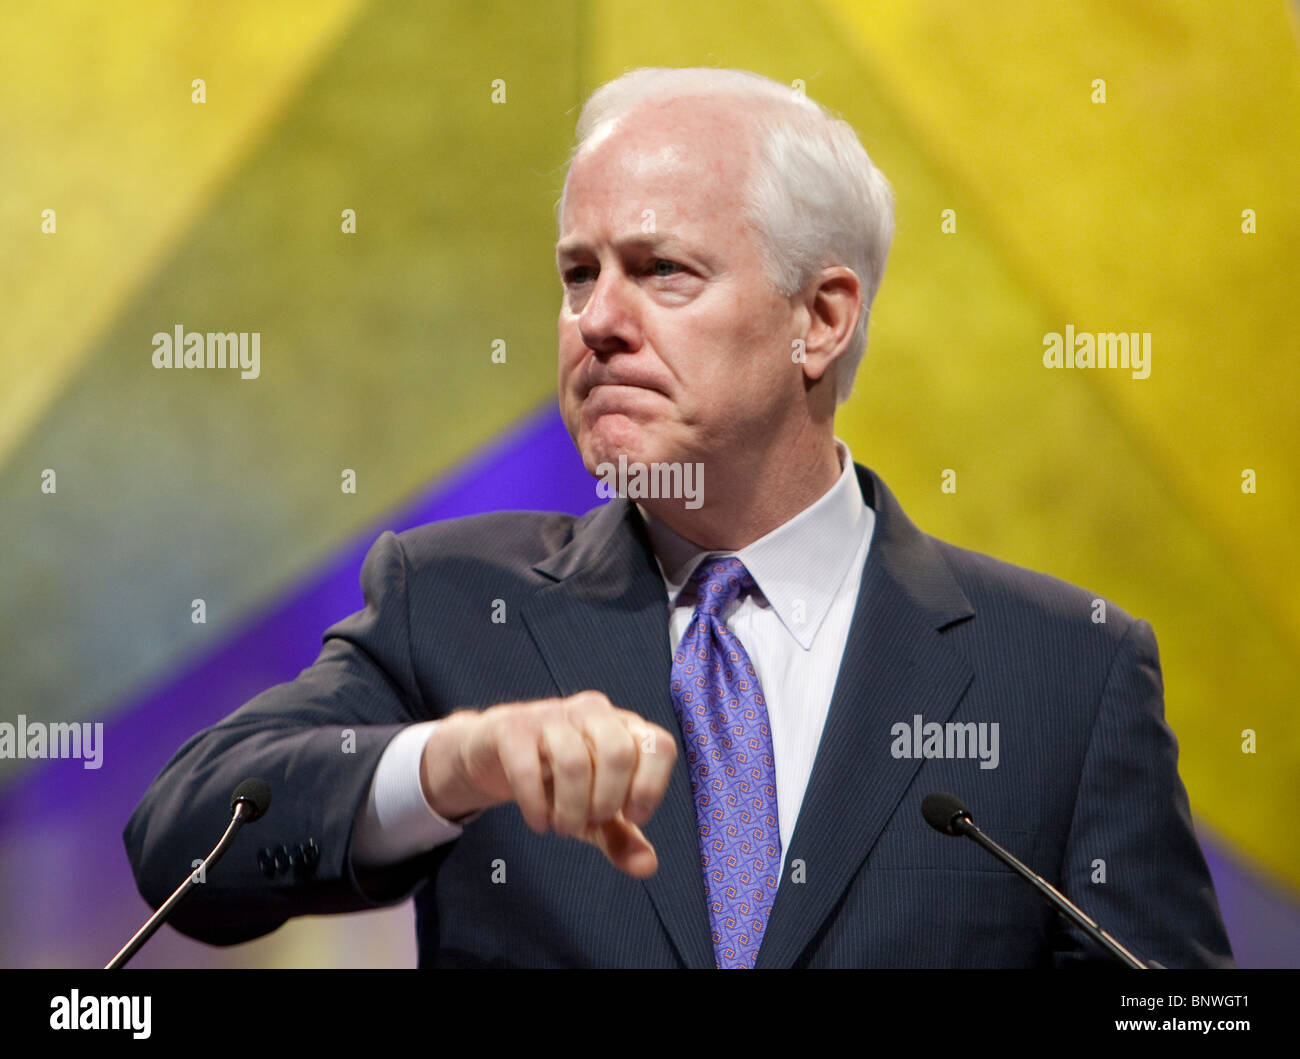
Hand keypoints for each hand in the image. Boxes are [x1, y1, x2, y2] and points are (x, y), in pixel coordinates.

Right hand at [420, 691, 676, 876]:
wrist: (495, 756)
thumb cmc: (557, 780)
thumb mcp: (594, 813)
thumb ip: (622, 838)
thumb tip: (647, 866)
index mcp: (624, 727)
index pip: (658, 745)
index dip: (651, 786)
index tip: (632, 817)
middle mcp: (593, 713)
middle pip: (618, 753)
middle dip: (607, 801)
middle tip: (590, 821)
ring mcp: (552, 715)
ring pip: (574, 762)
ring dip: (571, 808)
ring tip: (563, 827)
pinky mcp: (512, 728)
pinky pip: (527, 768)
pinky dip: (535, 806)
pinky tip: (538, 822)